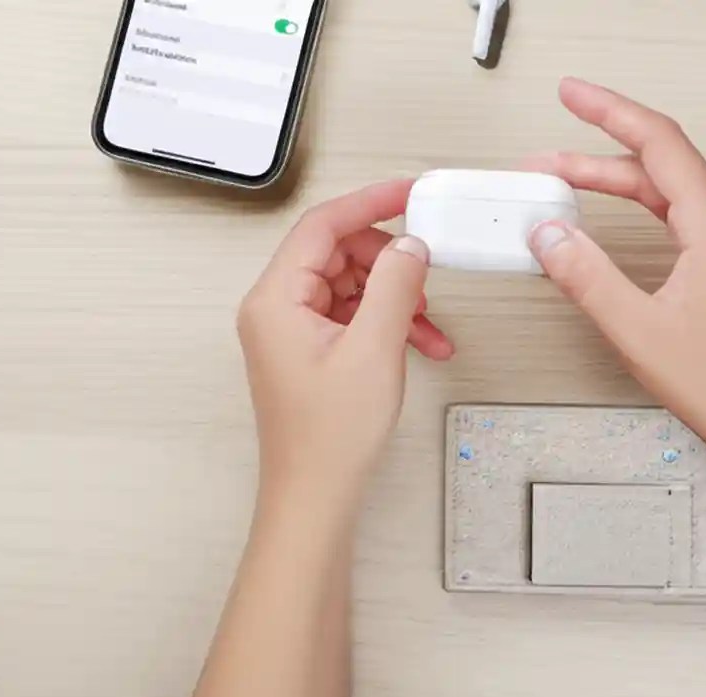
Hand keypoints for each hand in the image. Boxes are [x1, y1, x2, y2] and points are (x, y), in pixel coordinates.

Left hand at [237, 179, 453, 504]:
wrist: (315, 496)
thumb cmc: (330, 436)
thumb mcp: (374, 349)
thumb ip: (395, 286)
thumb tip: (411, 244)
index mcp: (275, 298)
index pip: (323, 225)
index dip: (370, 202)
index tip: (411, 191)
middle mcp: (276, 308)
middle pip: (339, 252)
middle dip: (390, 262)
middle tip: (428, 273)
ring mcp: (291, 330)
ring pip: (352, 285)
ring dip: (397, 298)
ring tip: (430, 326)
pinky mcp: (310, 350)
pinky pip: (353, 315)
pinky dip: (390, 323)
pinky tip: (425, 345)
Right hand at [526, 78, 705, 505]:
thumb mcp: (637, 331)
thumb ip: (585, 275)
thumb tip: (550, 236)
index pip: (657, 141)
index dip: (608, 110)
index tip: (573, 93)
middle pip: (661, 166)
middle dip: (597, 158)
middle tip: (546, 161)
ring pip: (675, 190)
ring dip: (621, 183)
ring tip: (569, 183)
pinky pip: (691, 214)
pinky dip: (648, 207)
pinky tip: (623, 215)